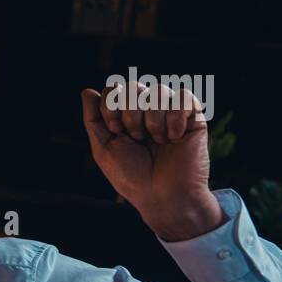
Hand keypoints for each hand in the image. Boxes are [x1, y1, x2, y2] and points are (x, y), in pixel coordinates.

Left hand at [81, 82, 222, 240]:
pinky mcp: (193, 116)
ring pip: (158, 91)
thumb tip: (87, 91)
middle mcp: (147, 110)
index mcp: (125, 115)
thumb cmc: (132, 177)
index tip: (116, 132)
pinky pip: (183, 97)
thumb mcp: (103, 149)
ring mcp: (170, 111)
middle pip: (133, 86)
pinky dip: (175, 118)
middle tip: (137, 138)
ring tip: (158, 142)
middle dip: (130, 114)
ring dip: (152, 121)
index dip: (110, 107)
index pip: (113, 89)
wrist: (162, 195)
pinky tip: (175, 137)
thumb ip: (93, 120)